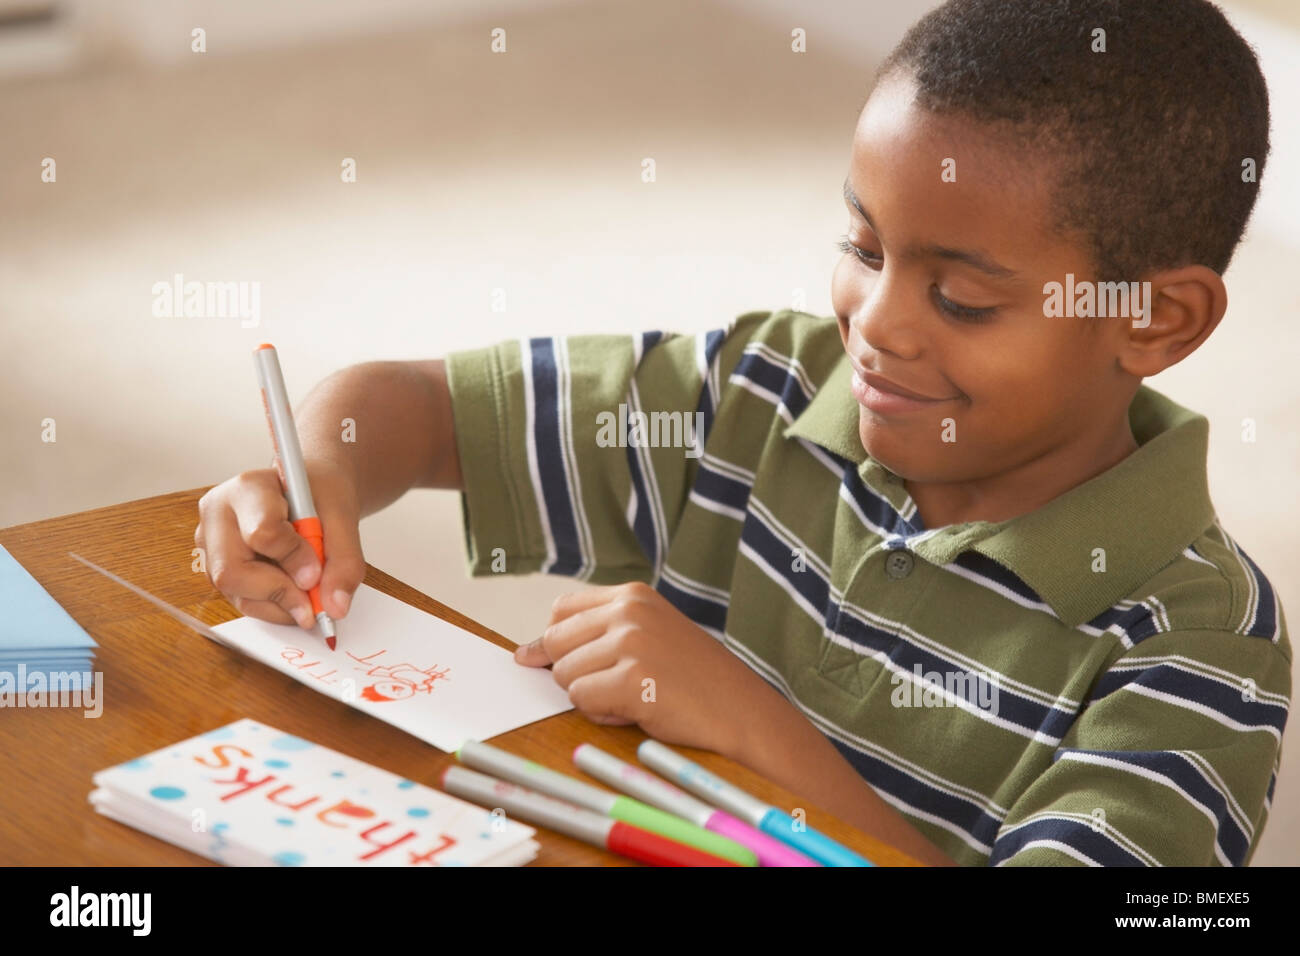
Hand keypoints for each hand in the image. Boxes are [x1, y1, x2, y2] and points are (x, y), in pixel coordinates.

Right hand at [194, 459, 364, 628]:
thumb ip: (344, 560)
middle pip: (232, 571)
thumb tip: (336, 606)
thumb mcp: (343, 517)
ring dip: (280, 604)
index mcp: (248, 488)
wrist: (313, 493)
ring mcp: (212, 545)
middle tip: (314, 603)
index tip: (316, 574)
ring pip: (235, 593)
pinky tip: (295, 594)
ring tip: (310, 594)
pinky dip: (274, 607)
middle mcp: (218, 516)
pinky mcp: (216, 568)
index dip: (292, 559)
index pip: (261, 532)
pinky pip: (241, 601)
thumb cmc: (321, 494)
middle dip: (279, 592)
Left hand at [514, 581, 770, 756]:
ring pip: (565, 674)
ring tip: (631, 698)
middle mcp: (630, 611)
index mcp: (633, 595)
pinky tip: (635, 711)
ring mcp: (631, 643)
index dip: (557, 642)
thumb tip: (523, 654)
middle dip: (572, 672)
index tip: (573, 663)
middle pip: (556, 641)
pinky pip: (581, 700)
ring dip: (589, 696)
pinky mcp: (632, 679)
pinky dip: (601, 714)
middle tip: (613, 686)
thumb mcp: (648, 637)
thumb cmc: (693, 679)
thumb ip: (594, 635)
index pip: (561, 610)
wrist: (742, 711)